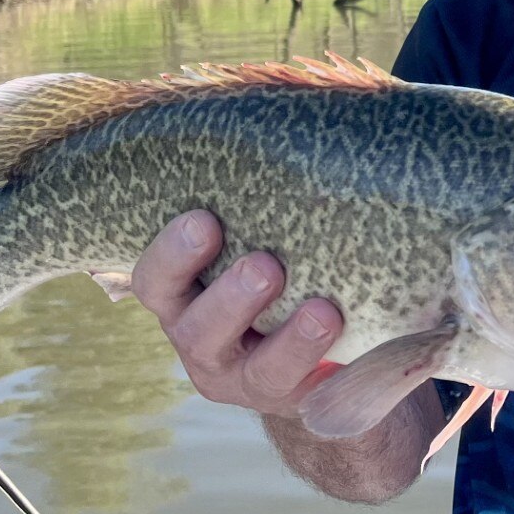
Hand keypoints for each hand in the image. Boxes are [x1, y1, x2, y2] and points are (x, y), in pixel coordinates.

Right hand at [134, 210, 343, 417]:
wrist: (318, 350)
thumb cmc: (280, 266)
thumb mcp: (257, 238)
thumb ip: (256, 199)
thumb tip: (291, 109)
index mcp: (185, 298)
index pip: (156, 281)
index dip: (172, 255)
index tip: (205, 219)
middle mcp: (207, 344)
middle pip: (199, 331)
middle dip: (231, 298)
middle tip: (265, 265)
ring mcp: (252, 381)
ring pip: (263, 371)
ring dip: (291, 341)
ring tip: (323, 311)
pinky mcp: (301, 403)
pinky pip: (317, 394)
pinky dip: (337, 369)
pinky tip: (357, 346)